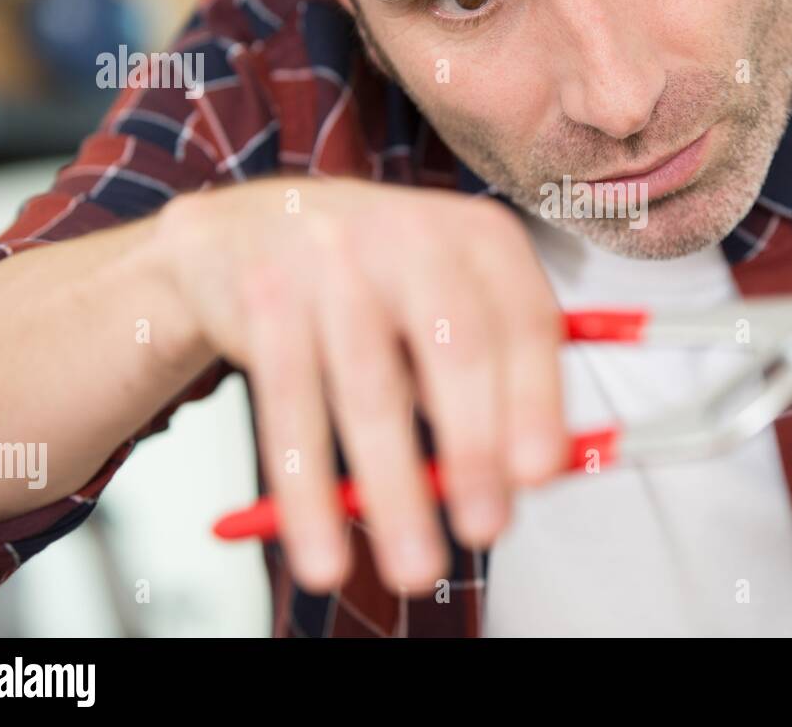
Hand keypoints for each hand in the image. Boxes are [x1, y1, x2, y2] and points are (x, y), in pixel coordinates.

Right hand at [155, 177, 566, 595]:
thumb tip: (540, 470)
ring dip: (396, 489)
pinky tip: (323, 543)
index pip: (526, 320)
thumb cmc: (376, 278)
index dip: (538, 401)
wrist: (251, 226)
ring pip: (370, 390)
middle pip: (457, 347)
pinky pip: (289, 406)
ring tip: (415, 565)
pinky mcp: (266, 297)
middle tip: (485, 527)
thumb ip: (502, 373)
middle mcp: (413, 235)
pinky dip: (307, 488)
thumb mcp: (452, 296)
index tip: (540, 472)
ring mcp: (333, 260)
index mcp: (481, 237)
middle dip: (476, 449)